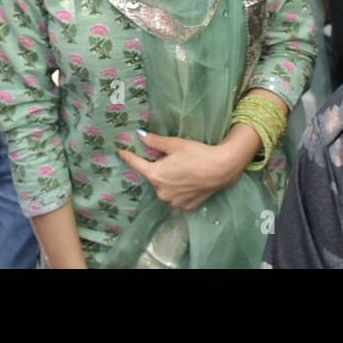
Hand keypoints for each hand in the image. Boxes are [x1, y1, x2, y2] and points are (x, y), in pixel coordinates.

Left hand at [117, 133, 245, 211]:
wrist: (221, 169)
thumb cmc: (197, 154)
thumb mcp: (175, 144)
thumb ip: (155, 142)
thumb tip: (141, 136)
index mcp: (156, 175)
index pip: (136, 165)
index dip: (128, 157)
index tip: (121, 152)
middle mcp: (161, 192)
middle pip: (154, 177)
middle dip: (158, 168)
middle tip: (171, 159)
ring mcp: (173, 201)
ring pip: (165, 188)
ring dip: (168, 181)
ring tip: (182, 170)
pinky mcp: (185, 207)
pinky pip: (176, 197)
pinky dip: (178, 190)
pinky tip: (188, 181)